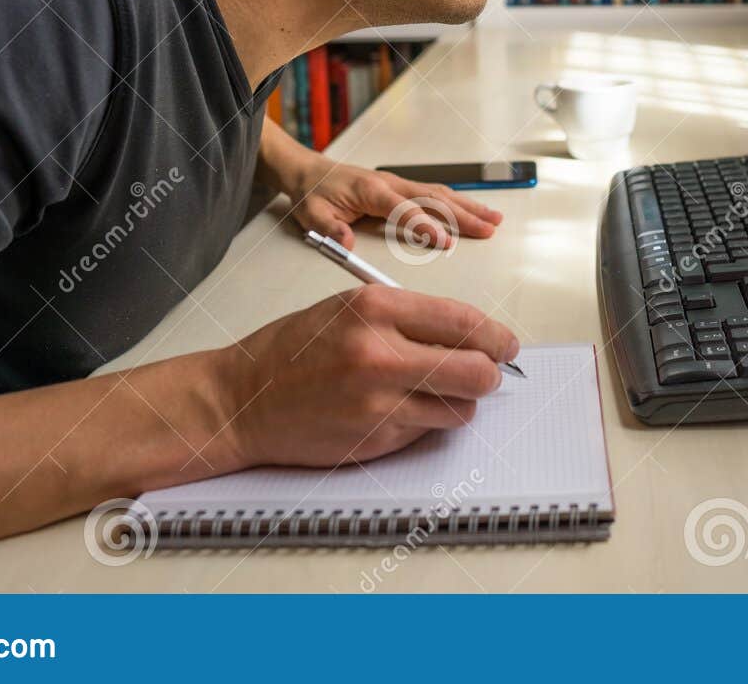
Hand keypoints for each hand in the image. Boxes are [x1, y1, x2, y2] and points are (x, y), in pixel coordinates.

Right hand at [215, 285, 519, 466]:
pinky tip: (400, 411)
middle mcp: (379, 353)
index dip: (496, 336)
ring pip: (460, 408)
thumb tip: (472, 334)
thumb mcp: (350, 310)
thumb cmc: (294, 351)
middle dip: (492, 373)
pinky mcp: (375, 439)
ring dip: (461, 402)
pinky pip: (428, 431)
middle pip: (476, 370)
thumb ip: (410, 318)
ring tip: (438, 392)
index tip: (506, 345)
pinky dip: (427, 422)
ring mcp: (378, 402)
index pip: (464, 320)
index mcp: (375, 308)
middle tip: (490, 372)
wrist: (242, 400)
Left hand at [264, 134, 502, 249]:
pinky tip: (474, 210)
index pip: (405, 209)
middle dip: (464, 215)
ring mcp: (400, 183)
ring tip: (493, 219)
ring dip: (469, 206)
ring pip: (441, 194)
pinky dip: (458, 201)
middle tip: (489, 228)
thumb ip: (330, 230)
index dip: (427, 226)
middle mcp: (391, 183)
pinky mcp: (403, 187)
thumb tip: (345, 244)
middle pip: (435, 198)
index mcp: (371, 190)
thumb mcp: (313, 215)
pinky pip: (436, 193)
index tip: (447, 242)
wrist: (310, 172)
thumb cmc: (314, 193)